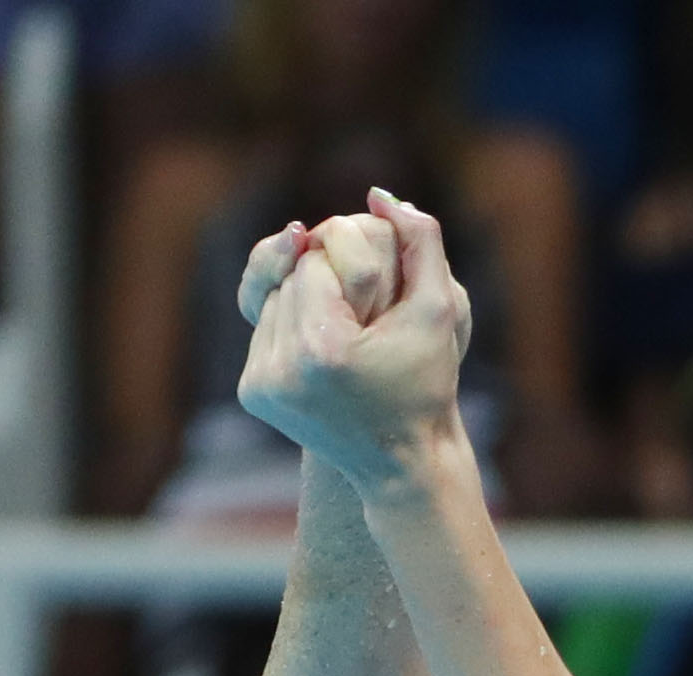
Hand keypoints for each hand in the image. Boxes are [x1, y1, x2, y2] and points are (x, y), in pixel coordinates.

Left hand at [236, 189, 473, 494]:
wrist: (403, 463)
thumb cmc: (428, 387)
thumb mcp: (440, 311)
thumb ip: (421, 244)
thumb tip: (380, 195)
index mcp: (325, 349)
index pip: (314, 263)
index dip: (347, 268)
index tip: (374, 295)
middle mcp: (284, 367)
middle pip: (290, 281)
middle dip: (324, 284)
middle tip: (363, 314)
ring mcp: (262, 383)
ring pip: (274, 303)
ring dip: (306, 303)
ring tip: (346, 333)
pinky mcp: (252, 393)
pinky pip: (265, 333)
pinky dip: (292, 331)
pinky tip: (324, 353)